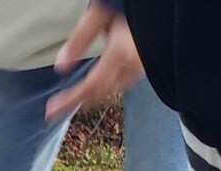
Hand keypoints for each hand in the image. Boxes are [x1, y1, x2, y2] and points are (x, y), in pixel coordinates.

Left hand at [45, 4, 142, 123]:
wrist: (166, 4)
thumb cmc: (132, 4)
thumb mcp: (100, 13)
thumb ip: (80, 39)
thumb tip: (61, 65)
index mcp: (121, 53)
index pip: (91, 86)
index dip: (71, 100)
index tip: (53, 110)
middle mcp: (135, 65)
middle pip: (103, 92)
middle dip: (81, 101)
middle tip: (60, 107)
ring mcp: (144, 65)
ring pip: (115, 89)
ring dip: (95, 95)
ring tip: (78, 96)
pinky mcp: (151, 62)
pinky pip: (126, 81)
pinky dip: (109, 86)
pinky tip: (102, 81)